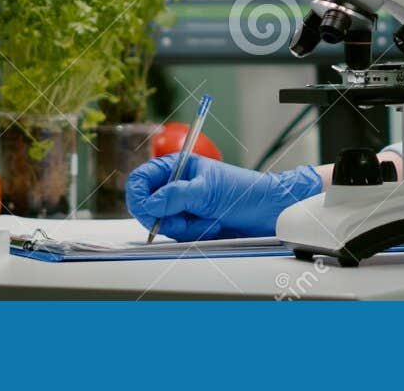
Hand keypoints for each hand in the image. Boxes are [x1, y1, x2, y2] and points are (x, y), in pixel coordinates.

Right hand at [126, 155, 320, 240]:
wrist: (266, 212)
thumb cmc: (242, 190)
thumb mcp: (207, 189)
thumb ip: (175, 195)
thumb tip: (150, 204)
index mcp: (177, 167)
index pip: (141, 179)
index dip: (138, 195)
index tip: (147, 209)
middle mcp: (176, 187)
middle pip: (146, 207)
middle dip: (164, 216)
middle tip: (182, 218)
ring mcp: (182, 208)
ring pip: (162, 225)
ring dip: (184, 227)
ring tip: (208, 219)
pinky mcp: (191, 226)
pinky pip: (178, 237)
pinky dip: (193, 235)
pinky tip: (211, 226)